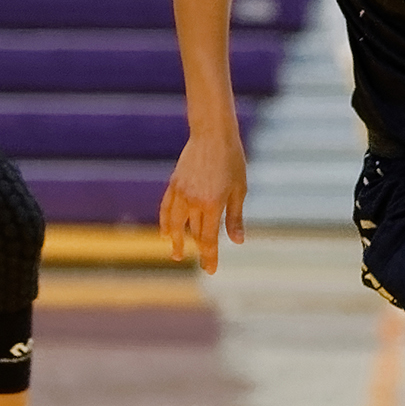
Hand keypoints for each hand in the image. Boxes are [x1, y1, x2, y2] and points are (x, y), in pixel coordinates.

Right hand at [159, 130, 246, 273]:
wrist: (212, 135)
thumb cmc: (232, 161)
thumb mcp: (239, 189)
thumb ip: (235, 217)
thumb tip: (237, 241)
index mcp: (212, 204)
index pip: (208, 239)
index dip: (209, 256)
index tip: (211, 270)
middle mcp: (193, 201)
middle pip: (193, 233)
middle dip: (198, 251)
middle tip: (204, 266)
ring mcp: (181, 193)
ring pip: (174, 224)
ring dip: (175, 241)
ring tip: (177, 254)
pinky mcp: (174, 184)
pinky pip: (166, 209)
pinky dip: (165, 223)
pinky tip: (166, 232)